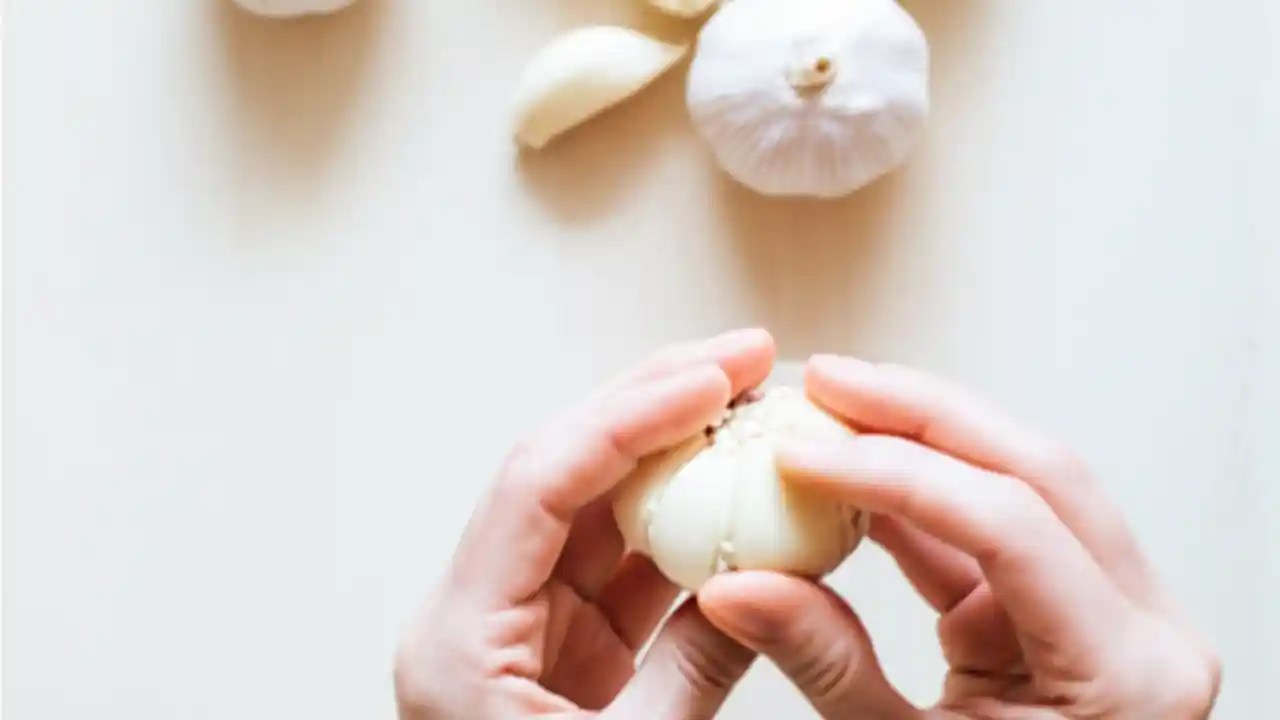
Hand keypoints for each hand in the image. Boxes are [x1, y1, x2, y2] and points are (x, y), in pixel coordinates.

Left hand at [394, 330, 775, 719]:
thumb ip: (696, 672)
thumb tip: (771, 579)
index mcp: (460, 639)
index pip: (538, 486)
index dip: (628, 419)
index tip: (711, 381)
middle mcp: (482, 614)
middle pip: (566, 473)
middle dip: (655, 404)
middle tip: (739, 357)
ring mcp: (524, 627)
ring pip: (603, 509)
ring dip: (678, 456)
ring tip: (748, 405)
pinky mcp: (566, 649)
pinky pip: (629, 564)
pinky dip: (686, 526)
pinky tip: (737, 491)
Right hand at [697, 355, 1220, 718]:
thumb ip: (827, 667)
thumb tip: (735, 587)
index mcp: (1126, 673)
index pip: (1013, 525)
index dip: (897, 473)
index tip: (804, 456)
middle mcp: (1136, 624)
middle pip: (1035, 472)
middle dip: (920, 413)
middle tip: (828, 382)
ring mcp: (1104, 609)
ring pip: (1018, 484)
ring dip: (917, 442)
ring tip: (831, 410)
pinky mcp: (1058, 608)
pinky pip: (988, 533)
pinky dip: (914, 504)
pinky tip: (850, 475)